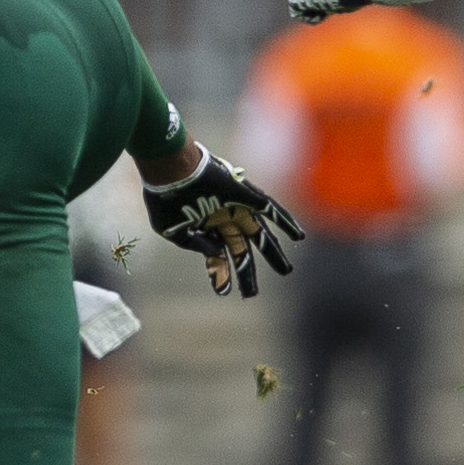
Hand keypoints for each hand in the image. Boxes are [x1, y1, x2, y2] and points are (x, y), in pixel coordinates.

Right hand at [142, 146, 303, 297]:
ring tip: (286, 271)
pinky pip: (271, 210)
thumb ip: (195, 245)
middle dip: (246, 271)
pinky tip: (299, 237)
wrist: (169, 170)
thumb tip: (218, 253)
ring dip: (273, 253)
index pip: (217, 254)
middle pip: (241, 249)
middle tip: (252, 294)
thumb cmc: (164, 199)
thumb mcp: (172, 230)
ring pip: (260, 234)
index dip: (219, 273)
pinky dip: (286, 222)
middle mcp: (222, 219)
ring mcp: (236, 208)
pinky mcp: (246, 196)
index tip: (224, 292)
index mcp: (203, 226)